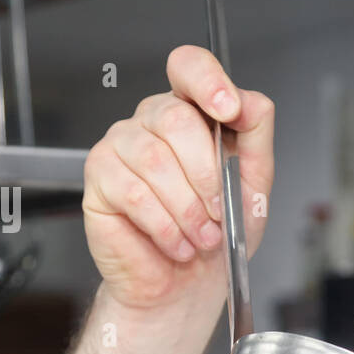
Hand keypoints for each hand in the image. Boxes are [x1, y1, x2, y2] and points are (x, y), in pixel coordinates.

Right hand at [81, 45, 274, 311]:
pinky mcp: (98, 178)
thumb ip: (255, 136)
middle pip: (177, 120)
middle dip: (207, 177)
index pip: (189, 68)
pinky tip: (176, 243)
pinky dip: (165, 226)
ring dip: (188, 210)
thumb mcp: (254, 185)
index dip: (208, 82)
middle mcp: (152, 121)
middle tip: (218, 214)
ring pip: (155, 161)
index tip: (229, 110)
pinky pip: (133, 193)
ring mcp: (121, 145)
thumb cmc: (216, 234)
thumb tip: (249, 101)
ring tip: (201, 237)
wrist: (185, 285)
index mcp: (191, 112)